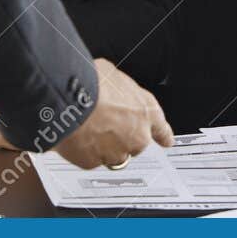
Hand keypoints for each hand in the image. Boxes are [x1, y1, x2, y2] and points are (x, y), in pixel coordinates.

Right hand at [53, 59, 174, 168]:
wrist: (69, 101)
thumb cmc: (92, 83)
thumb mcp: (114, 75)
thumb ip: (121, 91)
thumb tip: (114, 90)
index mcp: (146, 111)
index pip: (162, 130)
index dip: (163, 136)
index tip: (167, 141)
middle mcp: (136, 136)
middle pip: (134, 143)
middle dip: (121, 135)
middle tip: (103, 120)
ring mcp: (117, 152)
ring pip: (113, 154)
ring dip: (103, 145)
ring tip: (87, 127)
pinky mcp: (94, 162)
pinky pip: (91, 158)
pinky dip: (84, 150)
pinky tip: (76, 135)